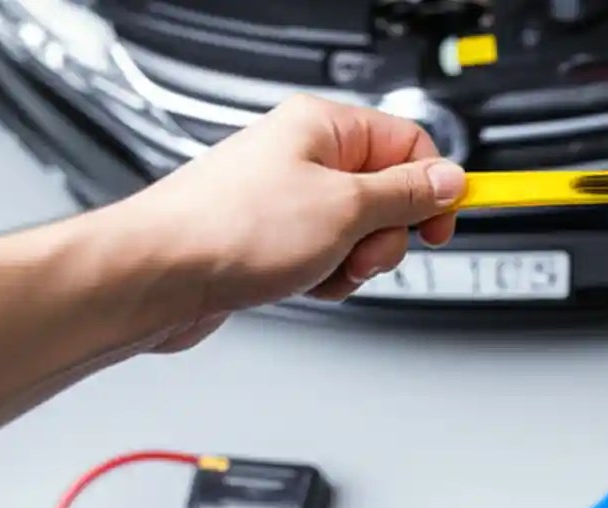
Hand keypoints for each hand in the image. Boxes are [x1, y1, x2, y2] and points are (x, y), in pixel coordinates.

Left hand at [113, 94, 465, 348]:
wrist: (159, 275)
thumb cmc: (229, 229)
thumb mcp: (345, 209)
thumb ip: (406, 195)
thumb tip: (448, 181)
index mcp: (325, 127)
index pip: (410, 143)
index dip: (434, 186)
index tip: (443, 222)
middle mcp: (305, 155)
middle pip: (388, 193)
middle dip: (386, 234)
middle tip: (363, 248)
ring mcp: (288, 198)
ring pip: (359, 232)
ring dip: (354, 261)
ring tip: (322, 267)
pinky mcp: (274, 236)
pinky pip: (327, 254)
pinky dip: (326, 274)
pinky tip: (302, 280)